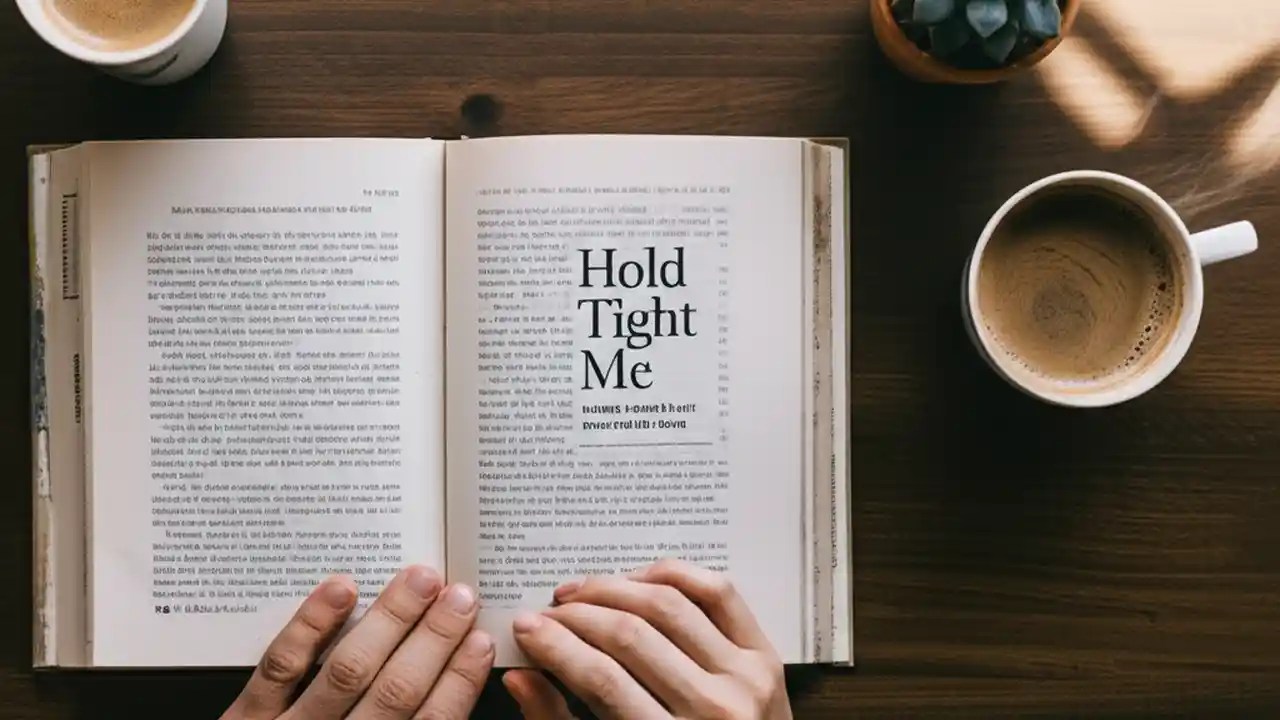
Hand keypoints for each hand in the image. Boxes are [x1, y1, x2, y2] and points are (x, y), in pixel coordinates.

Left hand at [220, 564, 493, 719]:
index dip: (459, 682)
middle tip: (460, 595)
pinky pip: (280, 668)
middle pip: (395, 692)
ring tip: (418, 580)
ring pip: (346, 671)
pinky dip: (312, 625)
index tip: (481, 640)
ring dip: (389, 620)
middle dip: (434, 639)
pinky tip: (342, 589)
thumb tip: (451, 690)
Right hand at [504, 559, 791, 719]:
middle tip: (550, 609)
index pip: (602, 680)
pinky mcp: (766, 656)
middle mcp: (716, 709)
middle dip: (579, 615)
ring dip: (617, 588)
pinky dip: (676, 574)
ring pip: (670, 606)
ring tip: (584, 591)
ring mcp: (747, 678)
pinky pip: (718, 593)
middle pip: (631, 636)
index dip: (557, 646)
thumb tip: (519, 675)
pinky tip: (639, 578)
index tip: (527, 626)